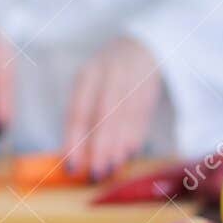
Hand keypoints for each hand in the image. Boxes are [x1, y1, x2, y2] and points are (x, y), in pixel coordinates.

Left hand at [62, 35, 162, 181]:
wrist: (139, 49)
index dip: (74, 140)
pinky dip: (134, 139)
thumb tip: (76, 159)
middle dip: (99, 148)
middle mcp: (110, 75)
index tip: (71, 166)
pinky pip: (141, 118)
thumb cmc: (106, 78)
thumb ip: (84, 120)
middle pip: (104, 115)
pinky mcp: (151, 90)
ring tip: (110, 170)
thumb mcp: (90, 88)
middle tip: (94, 174)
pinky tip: (127, 155)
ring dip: (118, 148)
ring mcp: (133, 81)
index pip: (79, 110)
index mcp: (88, 75)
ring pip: (125, 119)